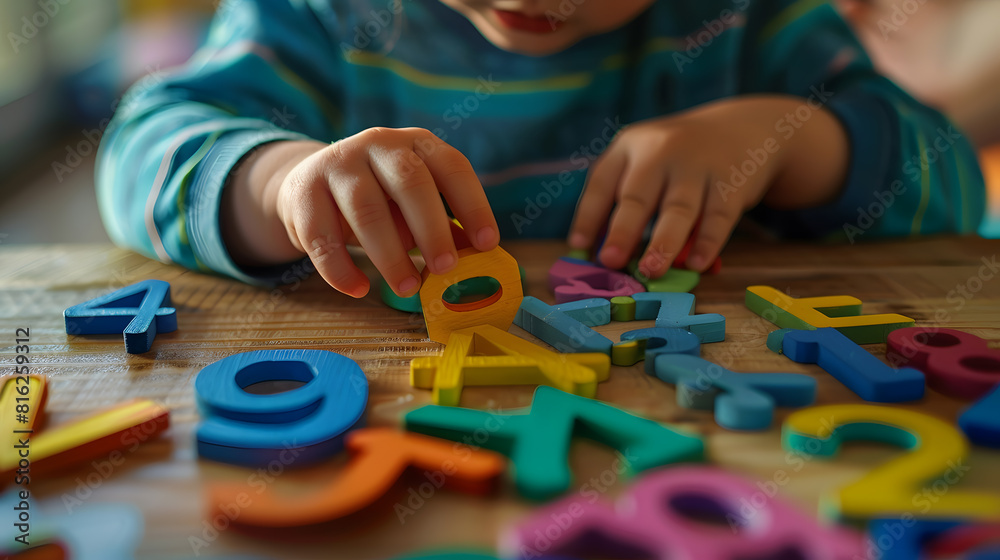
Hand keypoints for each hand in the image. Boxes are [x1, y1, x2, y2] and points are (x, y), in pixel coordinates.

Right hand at [225, 128, 498, 297]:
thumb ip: (444, 227)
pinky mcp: (302, 191)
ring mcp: (338, 163)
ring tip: (408, 287)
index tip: (487, 244)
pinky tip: (359, 290)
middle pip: (410, 182)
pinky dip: (341, 269)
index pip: (452, 167)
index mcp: (416, 144)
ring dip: (389, 254)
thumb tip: (480, 263)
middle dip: (431, 229)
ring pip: (365, 209)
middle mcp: (378, 144)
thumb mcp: (413, 205)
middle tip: (446, 269)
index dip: (473, 205)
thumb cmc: (379, 199)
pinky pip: (321, 235)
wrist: (308, 185)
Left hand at [567, 96, 848, 277]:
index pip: (601, 182)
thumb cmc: (680, 159)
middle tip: (610, 261)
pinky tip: (696, 265)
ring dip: (664, 242)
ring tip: (651, 270)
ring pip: (678, 208)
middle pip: (638, 195)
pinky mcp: (731, 181)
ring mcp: (697, 165)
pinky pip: (717, 217)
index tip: (579, 248)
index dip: (588, 217)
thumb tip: (598, 254)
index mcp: (629, 146)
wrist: (744, 128)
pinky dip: (707, 243)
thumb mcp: (647, 161)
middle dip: (622, 230)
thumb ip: (625, 200)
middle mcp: (660, 151)